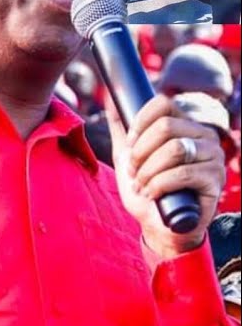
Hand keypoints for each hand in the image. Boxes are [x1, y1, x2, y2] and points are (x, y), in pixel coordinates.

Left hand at [106, 95, 224, 258]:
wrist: (157, 224)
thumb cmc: (144, 188)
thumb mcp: (126, 156)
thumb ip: (120, 129)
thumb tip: (110, 101)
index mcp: (184, 126)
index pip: (163, 104)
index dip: (140, 122)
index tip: (129, 143)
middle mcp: (204, 137)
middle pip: (166, 126)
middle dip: (140, 151)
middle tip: (133, 170)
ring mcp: (213, 158)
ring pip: (175, 149)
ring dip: (148, 169)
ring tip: (140, 184)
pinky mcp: (214, 181)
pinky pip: (183, 173)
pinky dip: (158, 184)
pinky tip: (151, 193)